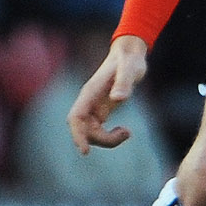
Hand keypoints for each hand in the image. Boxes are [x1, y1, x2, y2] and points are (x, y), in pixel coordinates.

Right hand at [68, 35, 148, 153]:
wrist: (129, 54)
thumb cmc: (129, 59)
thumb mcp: (130, 69)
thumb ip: (124, 82)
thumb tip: (118, 98)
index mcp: (90, 92)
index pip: (76, 117)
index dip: (77, 134)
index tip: (85, 151)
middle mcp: (88, 101)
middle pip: (82, 129)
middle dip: (100, 139)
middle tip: (125, 133)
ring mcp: (93, 107)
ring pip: (90, 132)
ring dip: (107, 139)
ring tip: (127, 132)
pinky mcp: (101, 110)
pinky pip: (98, 130)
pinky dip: (110, 136)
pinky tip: (125, 131)